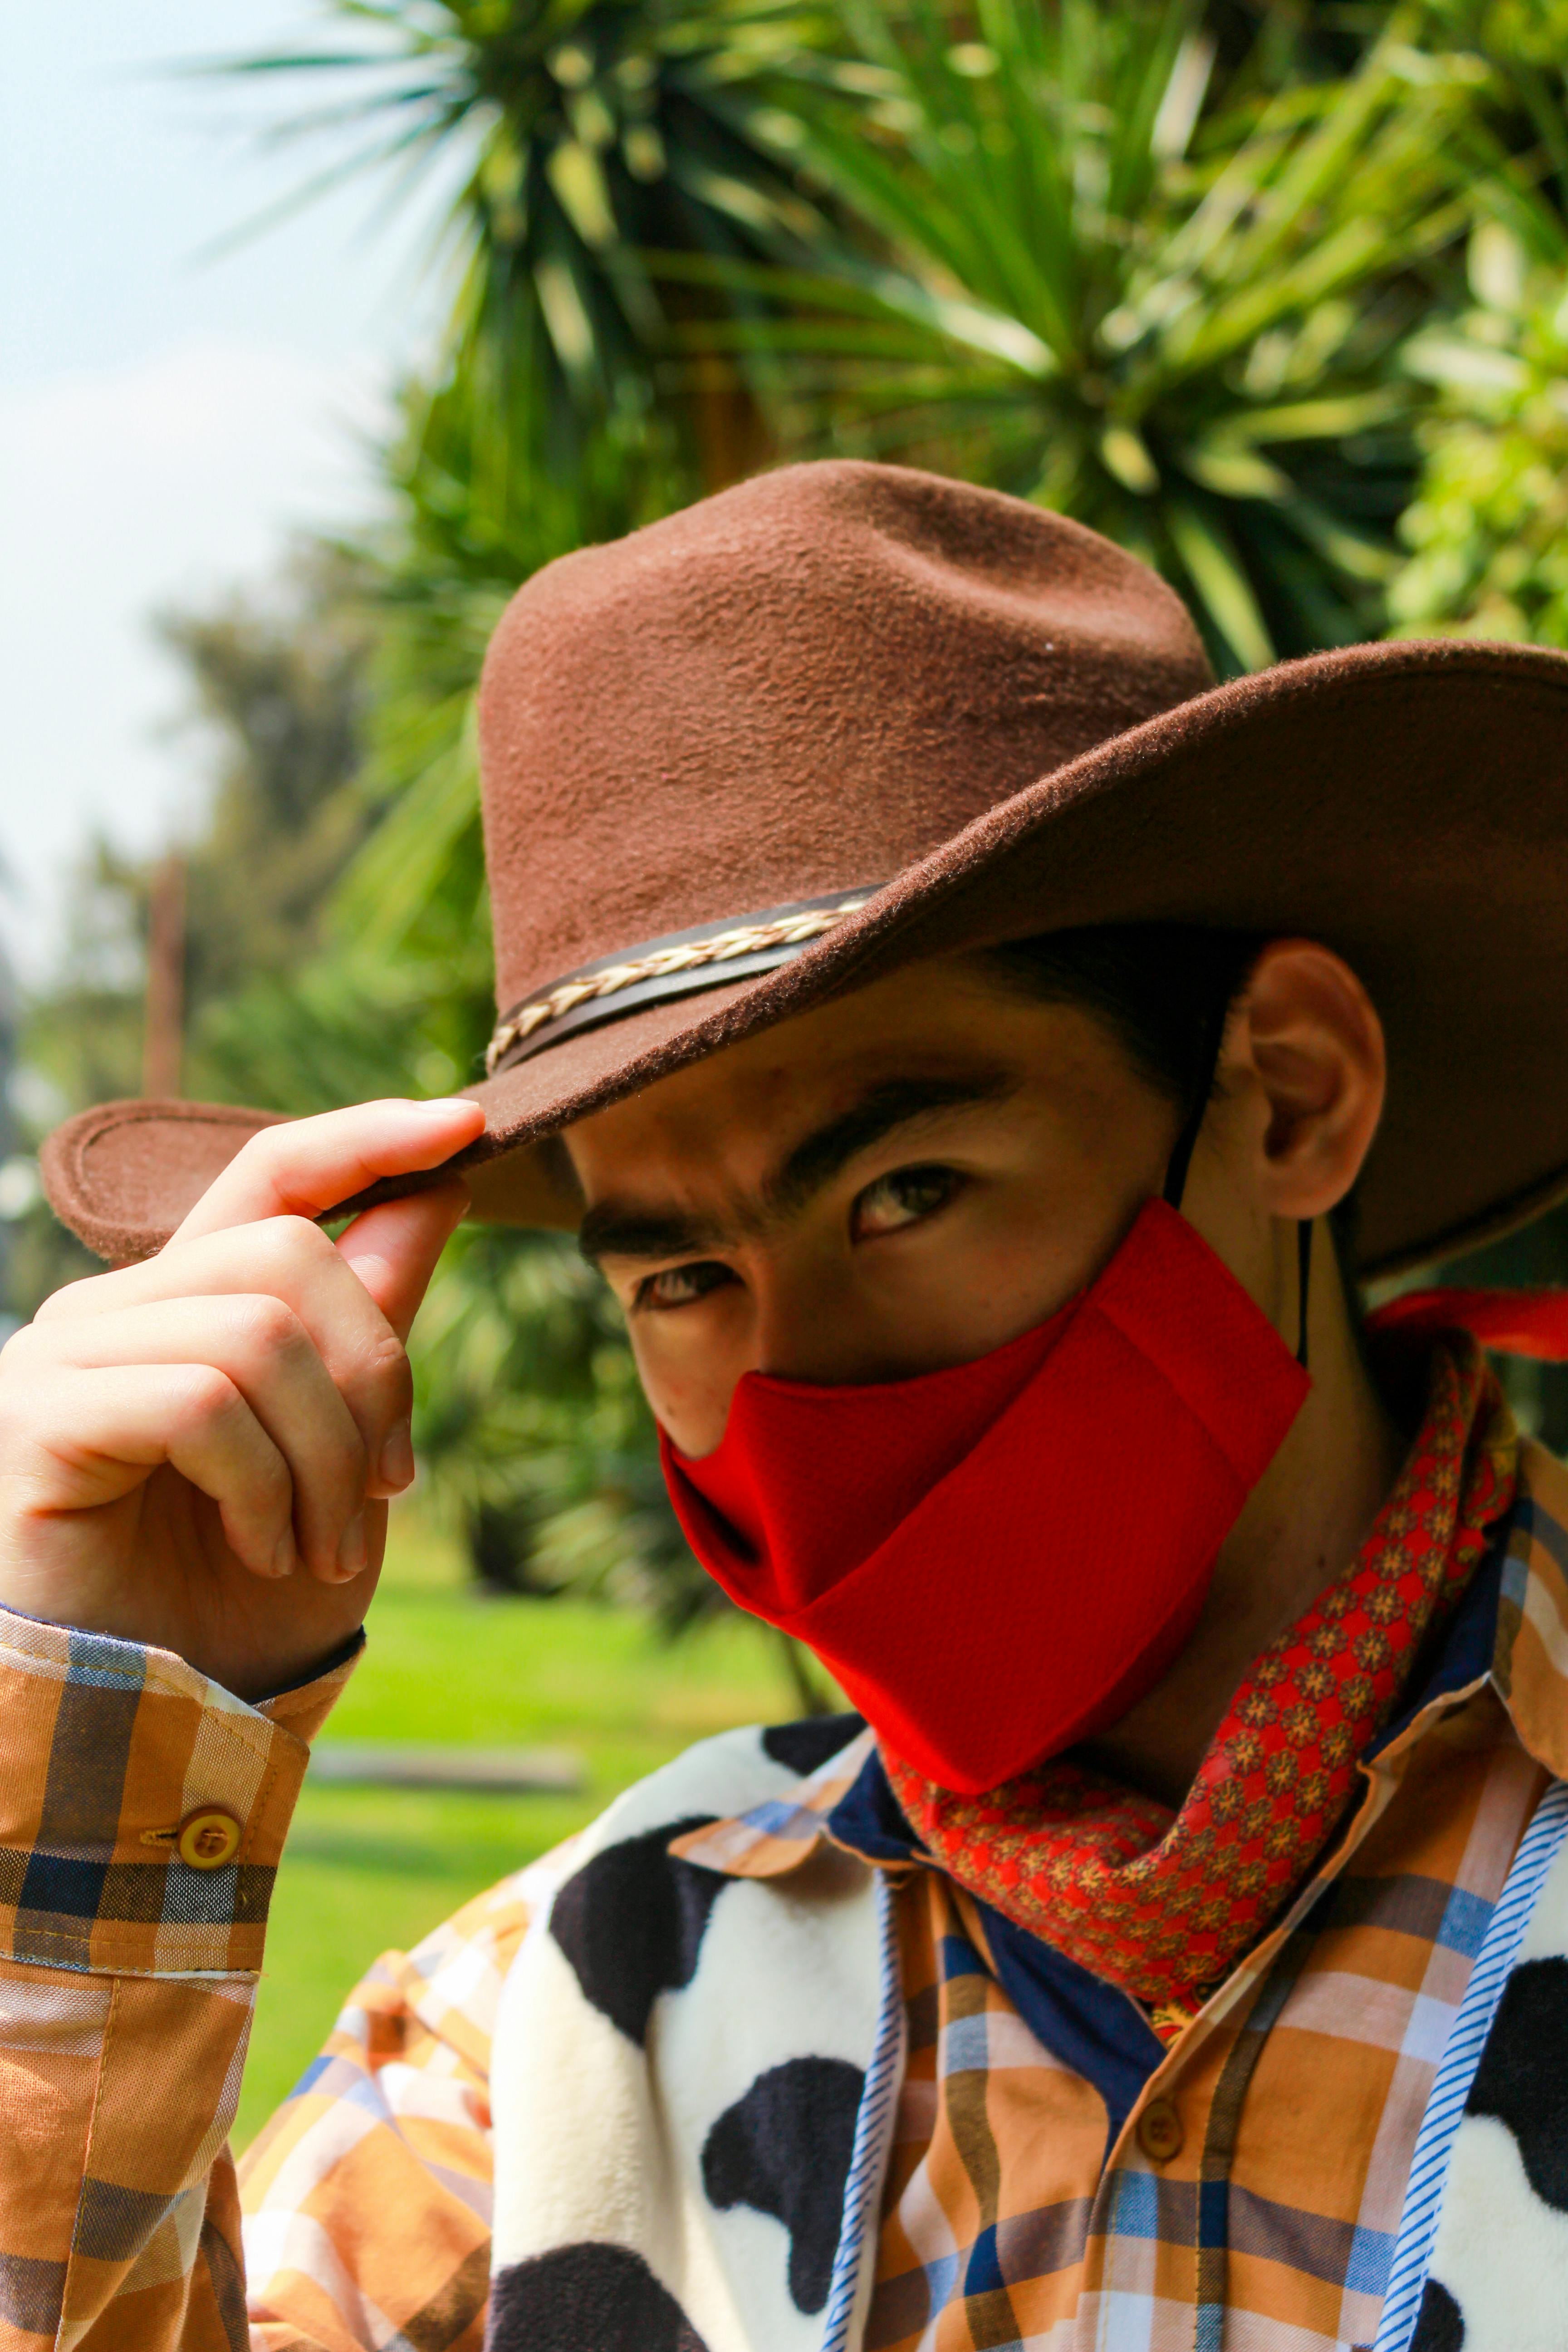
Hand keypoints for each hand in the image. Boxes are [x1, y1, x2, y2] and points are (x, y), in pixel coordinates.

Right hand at [0, 1098, 485, 1699]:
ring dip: (326, 1455)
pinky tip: (260, 1549)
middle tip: (387, 1490)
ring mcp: (62, 1359)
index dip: (369, 1137)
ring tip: (321, 1546)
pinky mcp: (36, 1419)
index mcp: (184, 1305)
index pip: (274, 1171)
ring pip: (257, 1331)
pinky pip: (200, 1402)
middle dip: (376, 1373)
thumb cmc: (233, 1599)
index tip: (466, 1124)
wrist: (150, 1724)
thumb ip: (371, 1321)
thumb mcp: (340, 1451)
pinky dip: (262, 1486)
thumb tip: (440, 1185)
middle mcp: (113, 1311)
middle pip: (293, 1253)